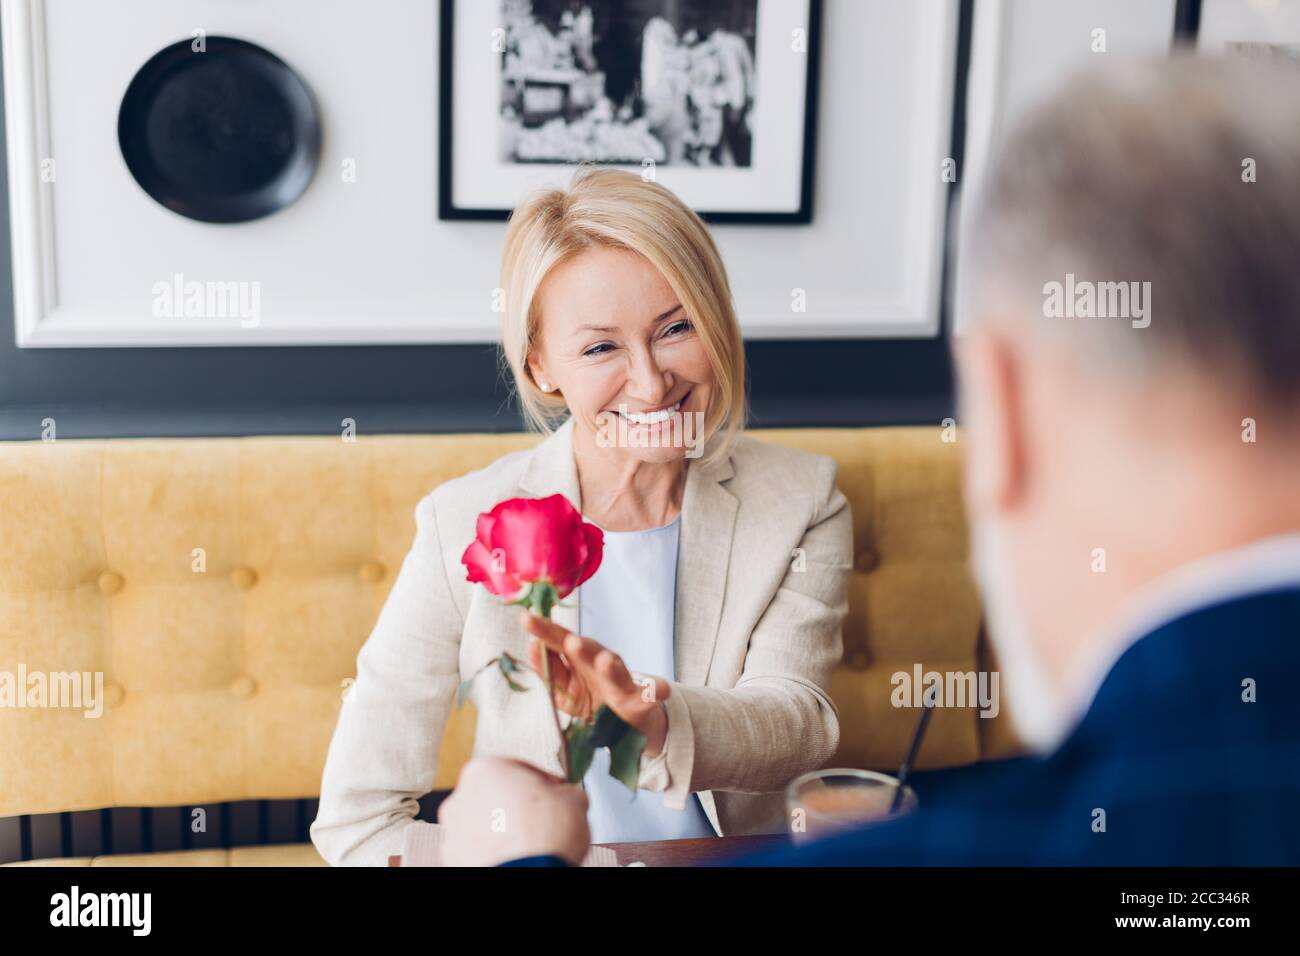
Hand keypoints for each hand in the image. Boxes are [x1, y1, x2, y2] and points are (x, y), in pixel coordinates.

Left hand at [437, 756, 589, 866]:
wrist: (528, 874)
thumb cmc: (543, 837)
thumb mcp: (573, 799)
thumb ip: (566, 792)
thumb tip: (568, 798)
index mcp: (486, 770)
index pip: (519, 768)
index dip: (542, 782)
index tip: (554, 793)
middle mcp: (462, 796)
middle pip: (496, 795)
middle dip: (518, 806)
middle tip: (543, 819)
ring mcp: (454, 830)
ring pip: (485, 823)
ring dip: (504, 829)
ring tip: (531, 843)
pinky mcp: (456, 857)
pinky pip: (479, 848)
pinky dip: (495, 850)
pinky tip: (518, 855)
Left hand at [523, 611, 670, 756]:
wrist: (627, 725)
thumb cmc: (592, 700)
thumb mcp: (564, 691)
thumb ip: (549, 670)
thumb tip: (531, 646)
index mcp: (579, 661)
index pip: (559, 641)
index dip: (544, 630)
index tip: (527, 617)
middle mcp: (601, 665)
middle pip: (590, 650)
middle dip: (581, 646)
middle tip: (571, 642)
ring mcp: (623, 682)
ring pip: (618, 670)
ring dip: (612, 665)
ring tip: (606, 662)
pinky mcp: (642, 700)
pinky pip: (650, 694)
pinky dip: (655, 691)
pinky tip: (658, 691)